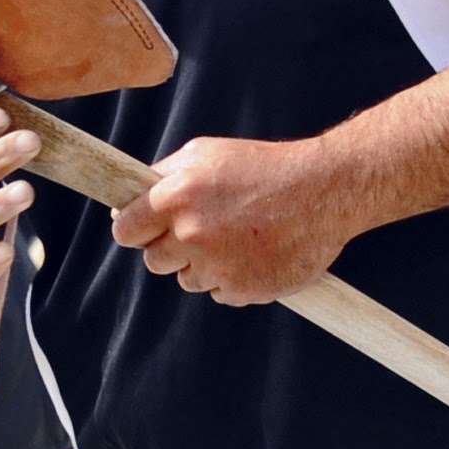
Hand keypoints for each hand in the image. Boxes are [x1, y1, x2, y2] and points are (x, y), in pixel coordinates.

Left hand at [111, 136, 346, 305]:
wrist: (326, 191)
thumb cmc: (264, 168)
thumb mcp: (206, 155)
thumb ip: (162, 177)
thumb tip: (122, 205)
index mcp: (176, 197)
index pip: (126, 230)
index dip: (134, 229)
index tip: (143, 229)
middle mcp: (191, 234)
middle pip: (153, 261)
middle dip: (170, 248)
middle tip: (200, 230)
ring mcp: (216, 266)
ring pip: (186, 280)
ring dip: (202, 265)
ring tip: (235, 238)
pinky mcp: (241, 290)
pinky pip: (219, 293)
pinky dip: (232, 279)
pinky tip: (253, 254)